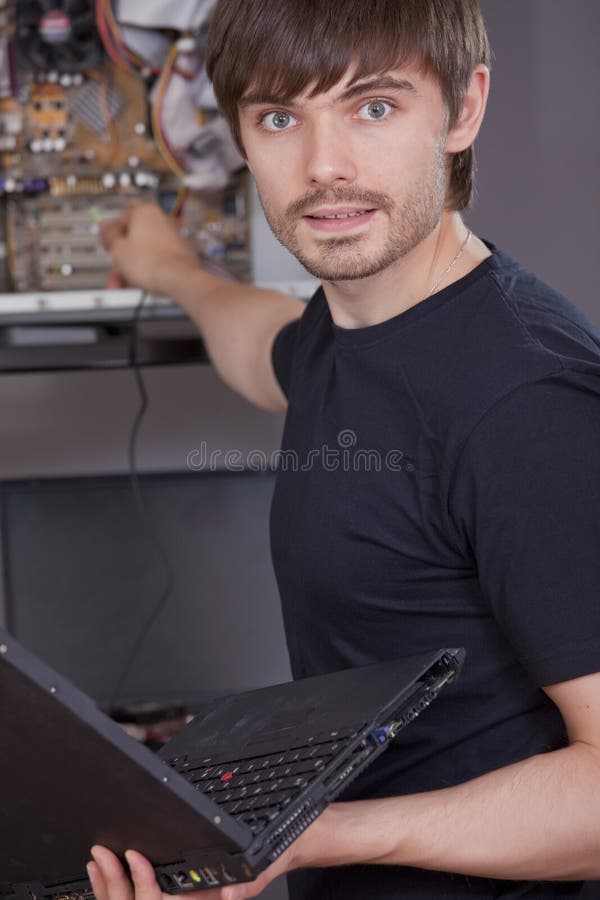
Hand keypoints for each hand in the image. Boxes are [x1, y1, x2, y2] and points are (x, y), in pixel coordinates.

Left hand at [87, 842, 296, 899]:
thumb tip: (232, 894)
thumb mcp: (264, 863)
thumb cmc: (269, 856)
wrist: (273, 854)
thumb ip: (248, 880)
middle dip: (115, 883)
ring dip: (108, 886)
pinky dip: (112, 888)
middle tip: (102, 854)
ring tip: (96, 860)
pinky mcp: (163, 899)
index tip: (134, 856)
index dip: (144, 884)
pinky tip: (100, 873)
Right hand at [99, 202, 199, 296]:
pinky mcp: (179, 253)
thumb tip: (104, 226)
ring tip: (121, 284)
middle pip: (133, 238)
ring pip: (144, 251)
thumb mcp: (118, 248)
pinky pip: (157, 259)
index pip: (121, 218)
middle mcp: (160, 220)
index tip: (107, 245)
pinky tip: (137, 283)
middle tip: (114, 269)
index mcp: (144, 212)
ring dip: (130, 268)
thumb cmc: (150, 262)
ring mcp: (171, 237)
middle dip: (121, 258)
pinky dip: (147, 269)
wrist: (179, 279)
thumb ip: (109, 236)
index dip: (111, 234)